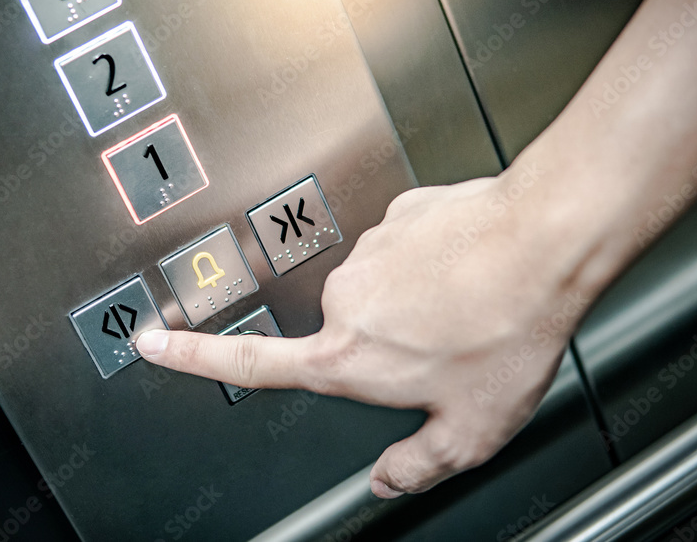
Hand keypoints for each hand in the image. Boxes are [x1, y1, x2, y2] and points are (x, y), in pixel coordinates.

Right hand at [137, 168, 589, 496]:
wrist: (542, 240)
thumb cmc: (508, 329)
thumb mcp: (470, 429)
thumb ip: (417, 464)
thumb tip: (387, 481)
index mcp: (347, 357)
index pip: (250, 363)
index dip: (193, 358)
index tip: (154, 342)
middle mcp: (346, 300)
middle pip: (351, 334)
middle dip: (392, 345)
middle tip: (450, 347)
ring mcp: (369, 251)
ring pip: (385, 289)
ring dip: (419, 302)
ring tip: (469, 306)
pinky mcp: (396, 215)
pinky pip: (406, 249)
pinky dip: (433, 265)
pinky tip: (470, 272)